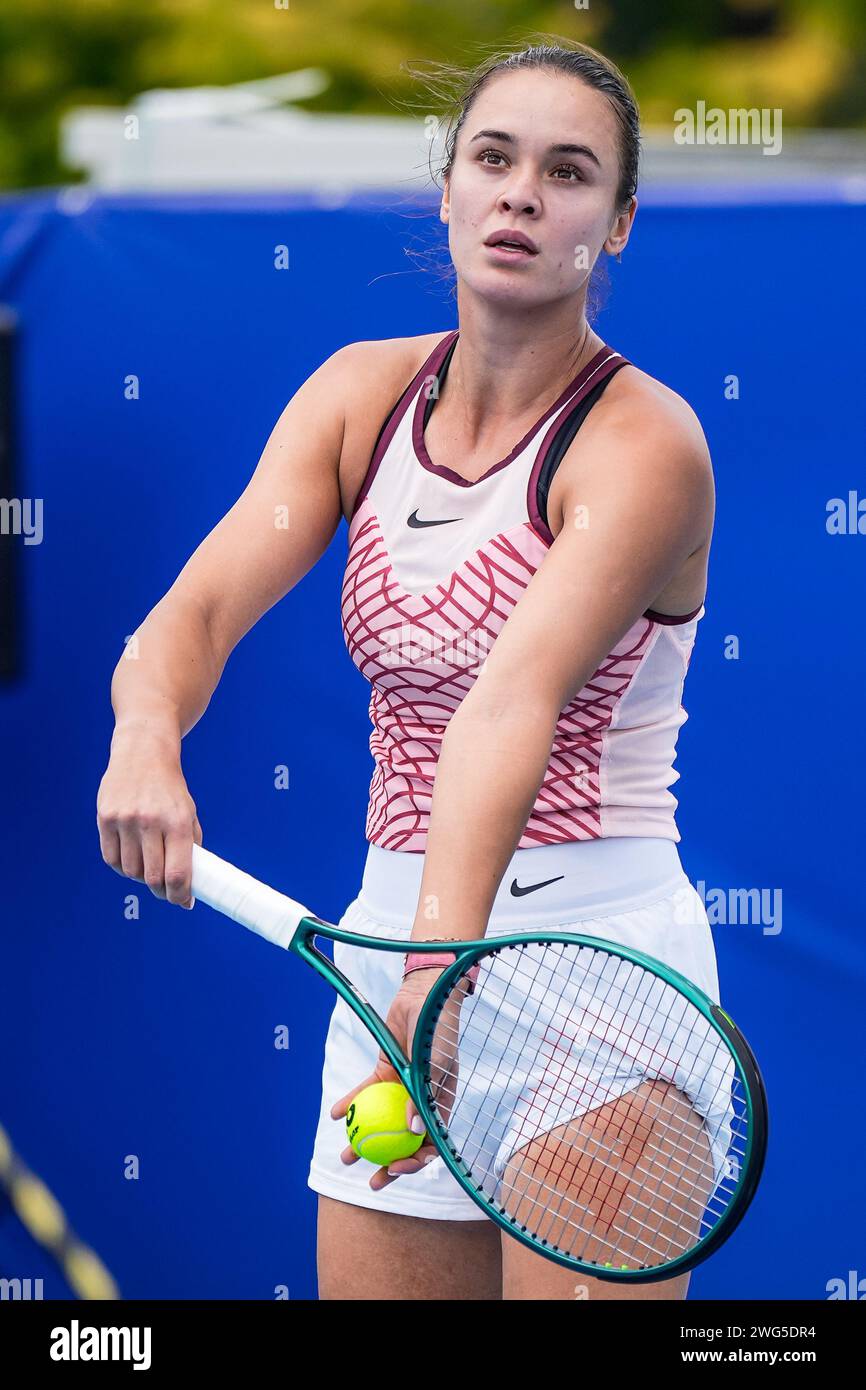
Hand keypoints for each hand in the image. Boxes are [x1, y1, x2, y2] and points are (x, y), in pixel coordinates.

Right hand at [96, 726, 201, 907]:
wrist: (143, 754)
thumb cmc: (170, 791)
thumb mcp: (188, 814)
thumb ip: (189, 849)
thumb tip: (186, 890)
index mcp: (178, 822)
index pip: (177, 874)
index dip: (179, 896)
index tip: (182, 902)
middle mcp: (151, 822)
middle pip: (152, 877)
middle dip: (161, 891)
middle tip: (165, 890)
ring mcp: (125, 820)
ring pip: (130, 871)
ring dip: (140, 876)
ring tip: (148, 865)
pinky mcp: (105, 818)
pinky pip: (111, 858)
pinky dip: (121, 865)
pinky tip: (131, 856)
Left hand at [330, 969, 448, 1191]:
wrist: (423, 997)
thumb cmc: (438, 1032)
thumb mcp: (436, 1064)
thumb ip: (425, 1097)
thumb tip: (413, 1133)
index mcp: (439, 1106)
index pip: (429, 1145)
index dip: (413, 1164)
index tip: (393, 1170)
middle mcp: (419, 1101)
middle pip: (403, 1142)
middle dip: (386, 1165)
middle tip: (369, 1182)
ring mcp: (401, 1088)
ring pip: (381, 1122)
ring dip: (363, 1140)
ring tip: (345, 1156)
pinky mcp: (384, 1072)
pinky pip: (365, 1093)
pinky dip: (350, 1103)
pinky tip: (334, 1115)